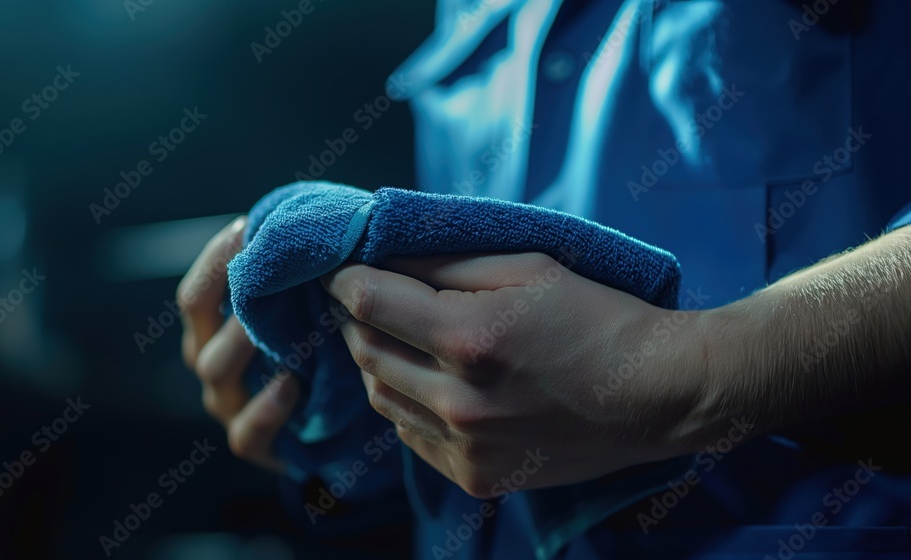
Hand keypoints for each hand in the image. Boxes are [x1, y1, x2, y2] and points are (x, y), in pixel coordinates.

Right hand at [178, 217, 299, 472]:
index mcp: (216, 331)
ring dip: (243, 346)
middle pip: (200, 332)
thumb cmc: (317, 348)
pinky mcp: (256, 444)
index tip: (247, 227)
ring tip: (276, 328)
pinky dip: (264, 410)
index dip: (215, 260)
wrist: (339, 420)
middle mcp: (214, 366)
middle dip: (230, 303)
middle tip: (264, 276)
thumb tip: (311, 217)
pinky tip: (290, 387)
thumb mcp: (306, 309)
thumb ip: (297, 275)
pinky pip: (246, 432)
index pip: (196, 295)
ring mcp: (230, 406)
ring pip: (216, 374)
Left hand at [321, 252, 713, 497]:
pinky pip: (410, 434)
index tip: (339, 267)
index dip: (342, 279)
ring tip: (394, 334)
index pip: (368, 302)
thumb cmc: (599, 318)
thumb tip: (385, 253)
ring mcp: (465, 447)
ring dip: (375, 360)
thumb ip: (447, 262)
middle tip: (361, 295)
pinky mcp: (475, 477)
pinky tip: (425, 380)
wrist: (654, 397)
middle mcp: (458, 401)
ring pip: (380, 397)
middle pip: (365, 351)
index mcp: (470, 339)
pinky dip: (405, 402)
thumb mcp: (528, 267)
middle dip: (354, 316)